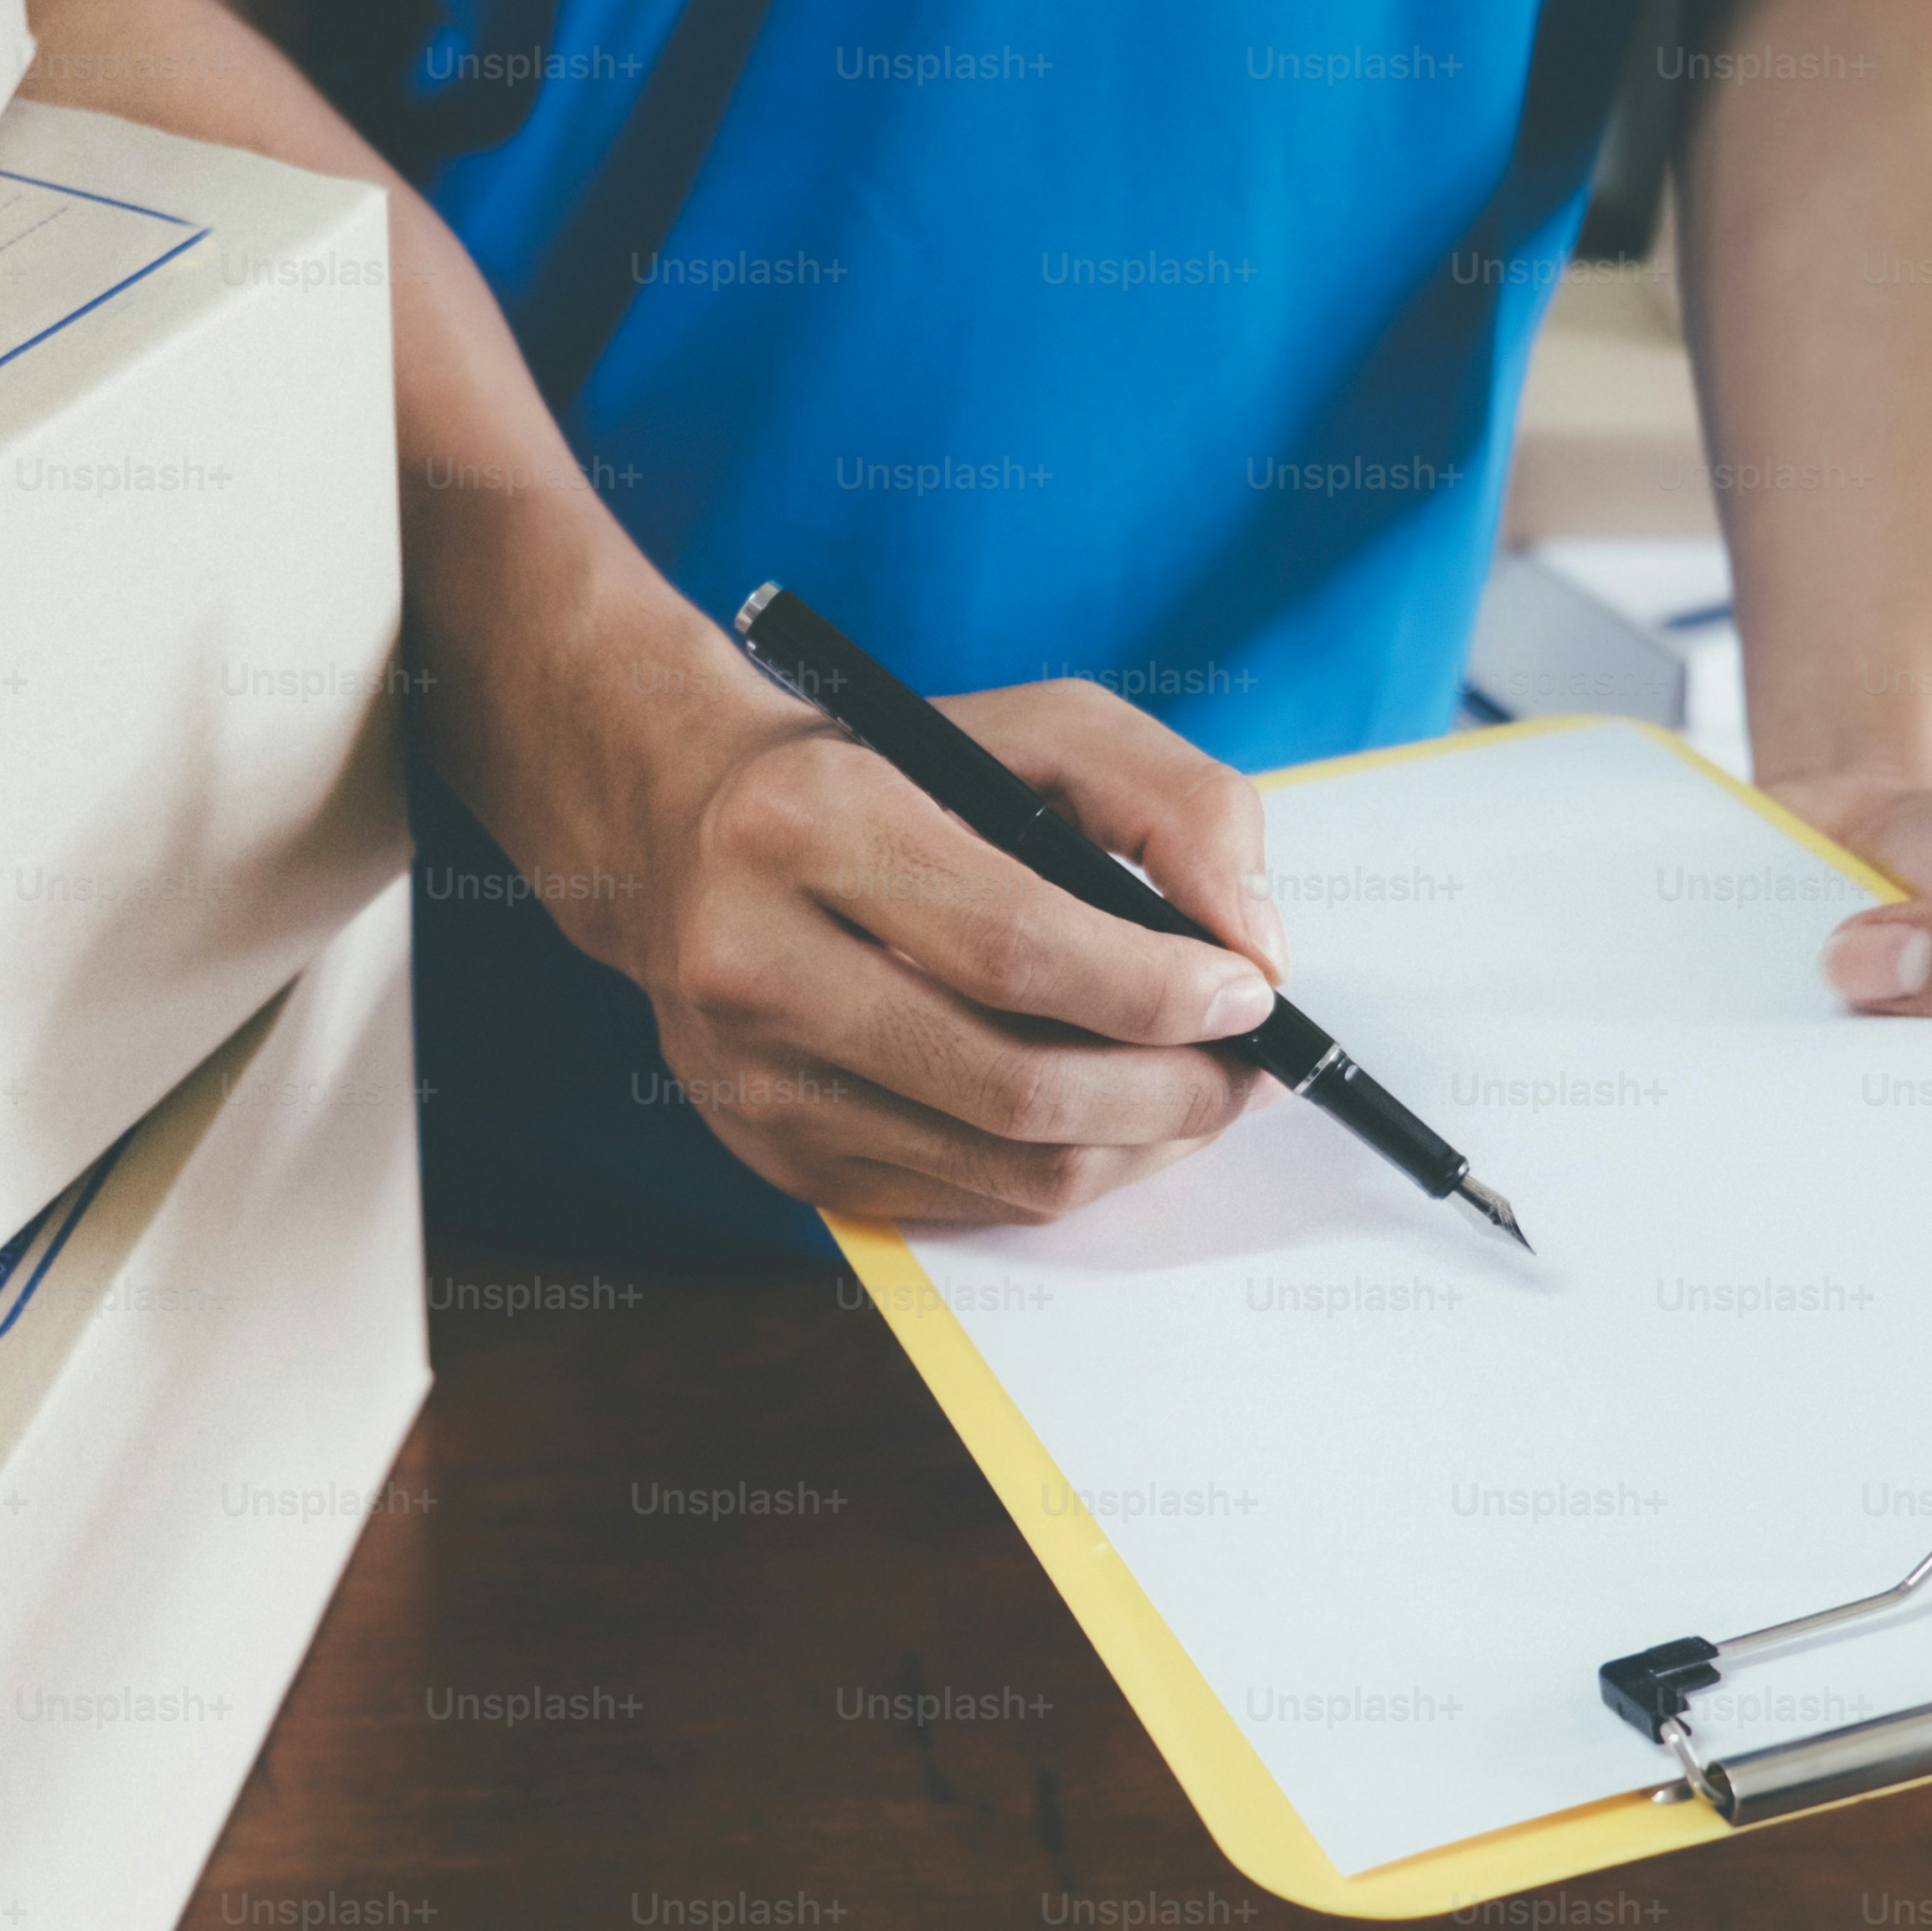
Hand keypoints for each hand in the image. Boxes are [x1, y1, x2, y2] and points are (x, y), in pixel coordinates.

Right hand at [536, 604, 1288, 1223]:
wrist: (678, 831)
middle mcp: (756, 961)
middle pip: (1016, 1085)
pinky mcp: (773, 1155)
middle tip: (1245, 1070)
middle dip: (1171, 1093)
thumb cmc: (880, 771)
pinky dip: (1062, 1170)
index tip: (1250, 992)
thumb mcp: (1036, 729)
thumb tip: (1253, 947)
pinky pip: (964, 1201)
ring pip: (1003, 1168)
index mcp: (808, 824)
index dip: (1156, 989)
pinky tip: (1102, 1118)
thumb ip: (1173, 803)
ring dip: (1136, 1147)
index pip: (1018, 945)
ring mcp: (755, 1079)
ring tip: (1194, 1095)